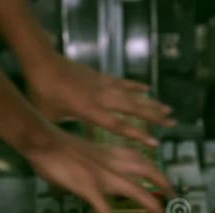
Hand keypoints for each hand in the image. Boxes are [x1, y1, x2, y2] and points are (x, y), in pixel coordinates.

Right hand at [23, 128, 174, 212]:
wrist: (42, 139)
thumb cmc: (56, 143)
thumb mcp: (83, 151)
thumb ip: (93, 163)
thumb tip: (91, 177)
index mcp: (112, 151)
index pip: (142, 158)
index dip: (155, 170)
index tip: (162, 180)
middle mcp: (115, 162)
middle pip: (151, 172)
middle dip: (165, 187)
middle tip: (174, 200)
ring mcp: (105, 176)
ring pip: (139, 193)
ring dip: (154, 209)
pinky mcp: (91, 188)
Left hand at [27, 56, 175, 145]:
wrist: (42, 63)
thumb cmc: (42, 93)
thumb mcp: (51, 117)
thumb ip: (63, 131)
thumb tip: (64, 148)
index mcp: (90, 111)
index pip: (119, 126)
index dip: (137, 135)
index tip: (155, 143)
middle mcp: (101, 98)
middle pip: (133, 109)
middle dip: (154, 117)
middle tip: (172, 124)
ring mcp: (103, 85)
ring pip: (132, 96)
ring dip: (151, 103)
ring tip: (168, 110)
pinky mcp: (100, 76)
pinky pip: (122, 83)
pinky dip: (135, 87)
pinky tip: (147, 90)